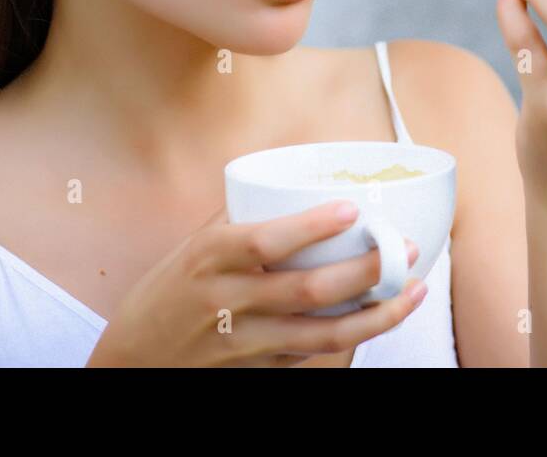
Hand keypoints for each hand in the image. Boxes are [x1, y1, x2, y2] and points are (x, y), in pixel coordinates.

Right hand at [85, 202, 424, 366]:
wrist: (133, 362)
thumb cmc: (166, 294)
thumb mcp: (192, 248)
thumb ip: (239, 217)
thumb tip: (291, 178)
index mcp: (210, 257)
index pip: (265, 242)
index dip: (311, 227)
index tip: (352, 209)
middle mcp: (229, 300)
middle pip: (308, 289)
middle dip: (366, 270)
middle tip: (405, 247)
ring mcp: (246, 341)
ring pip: (323, 332)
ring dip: (376, 313)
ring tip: (414, 289)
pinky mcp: (259, 368)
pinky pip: (315, 352)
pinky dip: (353, 335)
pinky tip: (382, 316)